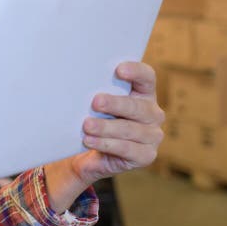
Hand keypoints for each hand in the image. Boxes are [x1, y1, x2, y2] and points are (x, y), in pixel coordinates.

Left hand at [44, 62, 164, 212]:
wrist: (92, 151)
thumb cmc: (96, 118)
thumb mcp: (96, 104)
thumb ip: (95, 91)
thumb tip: (74, 79)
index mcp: (143, 93)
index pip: (147, 77)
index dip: (136, 71)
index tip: (118, 70)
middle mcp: (152, 113)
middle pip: (137, 106)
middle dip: (115, 104)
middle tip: (95, 102)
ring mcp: (152, 135)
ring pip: (130, 129)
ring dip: (106, 127)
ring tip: (86, 126)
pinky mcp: (146, 155)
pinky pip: (127, 149)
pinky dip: (106, 144)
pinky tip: (90, 141)